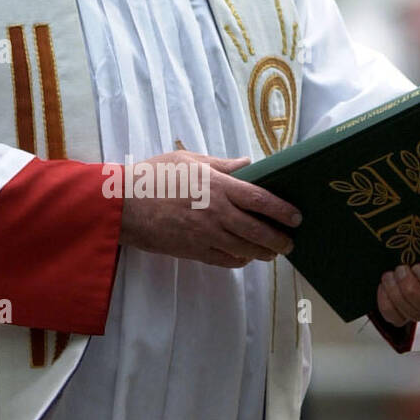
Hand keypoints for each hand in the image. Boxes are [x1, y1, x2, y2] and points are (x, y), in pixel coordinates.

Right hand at [118, 150, 301, 268]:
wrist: (123, 206)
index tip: (296, 216)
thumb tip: (248, 163)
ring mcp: (206, 235)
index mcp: (218, 186)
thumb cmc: (154, 177)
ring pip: (246, 250)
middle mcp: (217, 213)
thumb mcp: (187, 159)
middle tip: (290, 242)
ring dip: (264, 253)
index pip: (261, 200)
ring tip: (272, 252)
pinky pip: (227, 261)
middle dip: (280, 239)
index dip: (283, 210)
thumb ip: (221, 164)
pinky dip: (240, 260)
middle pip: (259, 231)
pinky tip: (244, 256)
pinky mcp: (195, 252)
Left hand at [377, 262, 419, 325]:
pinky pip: (395, 318)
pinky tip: (383, 286)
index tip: (418, 266)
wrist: (404, 263)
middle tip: (400, 268)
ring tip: (388, 275)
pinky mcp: (404, 317)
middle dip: (410, 286)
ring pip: (412, 313)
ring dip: (396, 293)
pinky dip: (386, 302)